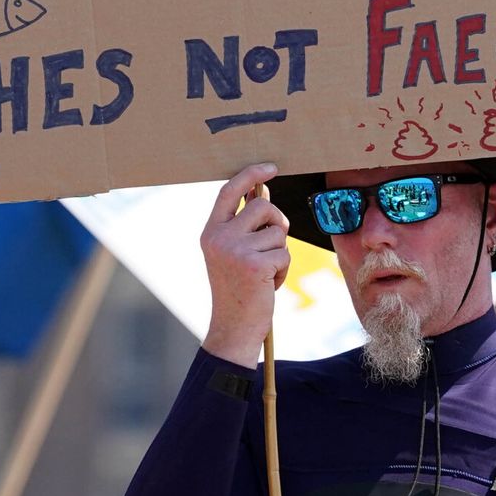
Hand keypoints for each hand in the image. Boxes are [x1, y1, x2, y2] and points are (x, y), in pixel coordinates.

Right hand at [199, 163, 288, 367]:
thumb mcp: (233, 253)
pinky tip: (268, 284)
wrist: (233, 327)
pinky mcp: (254, 265)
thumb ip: (244, 225)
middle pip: (263, 207)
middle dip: (277, 223)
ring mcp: (234, 251)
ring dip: (280, 251)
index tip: (270, 167)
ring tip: (265, 271)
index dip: (250, 175)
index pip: (229, 191)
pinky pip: (285, 253)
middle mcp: (218, 238)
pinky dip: (283, 269)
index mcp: (210, 232)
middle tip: (272, 246)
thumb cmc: (238, 289)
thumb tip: (262, 192)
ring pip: (278, 231)